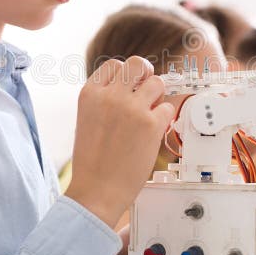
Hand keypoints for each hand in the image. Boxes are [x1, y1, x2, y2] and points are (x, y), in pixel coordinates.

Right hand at [65, 57, 174, 227]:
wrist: (97, 191)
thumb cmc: (92, 162)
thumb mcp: (87, 119)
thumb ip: (105, 100)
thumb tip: (131, 87)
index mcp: (90, 94)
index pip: (115, 65)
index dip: (126, 75)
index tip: (130, 86)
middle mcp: (111, 96)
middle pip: (138, 64)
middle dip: (145, 75)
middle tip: (146, 92)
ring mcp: (132, 108)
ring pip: (157, 82)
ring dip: (157, 97)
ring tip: (149, 115)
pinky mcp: (151, 124)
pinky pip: (167, 108)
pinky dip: (164, 119)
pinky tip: (153, 132)